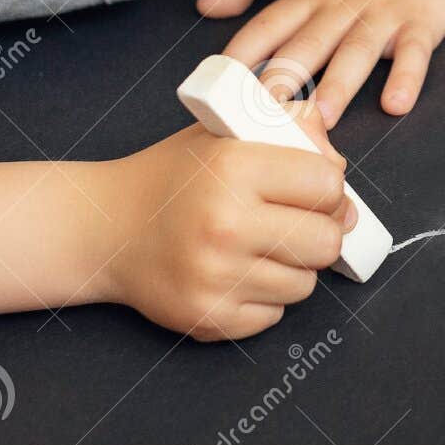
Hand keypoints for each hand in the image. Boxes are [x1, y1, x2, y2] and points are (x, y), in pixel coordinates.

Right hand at [106, 104, 355, 340]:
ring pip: (305, 284)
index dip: (328, 187)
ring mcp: (216, 275)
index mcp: (234, 166)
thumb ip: (287, 127)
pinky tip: (239, 273)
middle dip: (320, 231)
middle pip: (326, 241)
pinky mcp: (209, 317)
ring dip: (293, 267)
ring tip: (261, 247)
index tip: (313, 190)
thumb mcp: (224, 131)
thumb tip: (338, 163)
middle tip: (298, 223)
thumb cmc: (174, 178)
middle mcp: (226, 222)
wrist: (106, 229)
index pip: (328, 183)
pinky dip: (265, 298)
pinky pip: (275, 315)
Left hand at [197, 0, 444, 124]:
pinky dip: (407, 77)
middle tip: (258, 117)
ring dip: (338, 85)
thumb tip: (205, 4)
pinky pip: (414, 53)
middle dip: (281, 80)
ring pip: (356, 52)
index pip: (266, 26)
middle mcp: (341, 4)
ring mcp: (383, 13)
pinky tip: (396, 103)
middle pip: (306, 45)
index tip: (214, 91)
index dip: (239, 57)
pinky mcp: (421, 21)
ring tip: (322, 117)